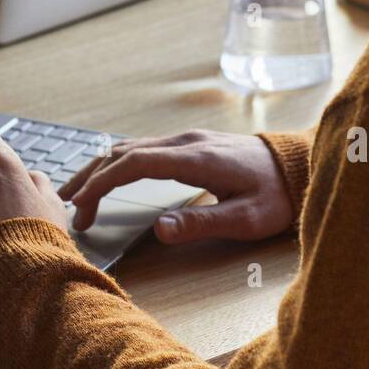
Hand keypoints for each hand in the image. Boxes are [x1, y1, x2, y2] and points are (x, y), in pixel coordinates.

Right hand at [60, 130, 295, 243]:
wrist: (300, 165)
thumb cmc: (277, 195)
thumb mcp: (247, 218)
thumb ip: (203, 222)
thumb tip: (160, 229)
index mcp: (195, 158)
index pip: (134, 162)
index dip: (103, 182)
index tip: (81, 206)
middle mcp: (185, 142)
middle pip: (123, 151)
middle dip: (91, 177)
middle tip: (68, 208)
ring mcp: (186, 139)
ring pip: (130, 147)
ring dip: (100, 169)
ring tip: (77, 195)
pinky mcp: (189, 144)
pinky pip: (142, 149)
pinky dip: (117, 164)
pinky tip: (108, 179)